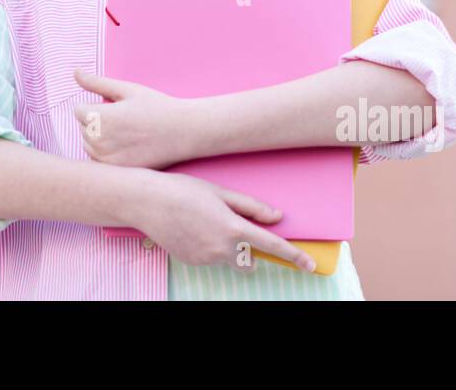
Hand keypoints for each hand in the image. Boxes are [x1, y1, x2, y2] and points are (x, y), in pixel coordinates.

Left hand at [72, 69, 195, 169]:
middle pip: (83, 128)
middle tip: (125, 120)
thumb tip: (75, 72)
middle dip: (97, 122)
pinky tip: (127, 147)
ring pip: (89, 145)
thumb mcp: (126, 90)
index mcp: (98, 117)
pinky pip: (99, 161)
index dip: (96, 105)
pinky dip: (107, 154)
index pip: (78, 110)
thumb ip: (96, 83)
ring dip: (99, 138)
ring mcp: (106, 159)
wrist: (183, 132)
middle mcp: (98, 141)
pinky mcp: (116, 171)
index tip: (116, 107)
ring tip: (126, 133)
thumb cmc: (155, 106)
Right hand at [123, 169, 316, 272]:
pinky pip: (209, 258)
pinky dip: (207, 248)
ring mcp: (205, 259)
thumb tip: (276, 217)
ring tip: (204, 222)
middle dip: (249, 252)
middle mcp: (222, 249)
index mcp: (233, 228)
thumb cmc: (184, 190)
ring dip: (226, 248)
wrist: (147, 202)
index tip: (309, 265)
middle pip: (249, 261)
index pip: (271, 246)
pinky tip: (192, 229)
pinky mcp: (191, 262)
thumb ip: (251, 207)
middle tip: (234, 229)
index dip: (293, 256)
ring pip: (228, 260)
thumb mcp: (221, 192)